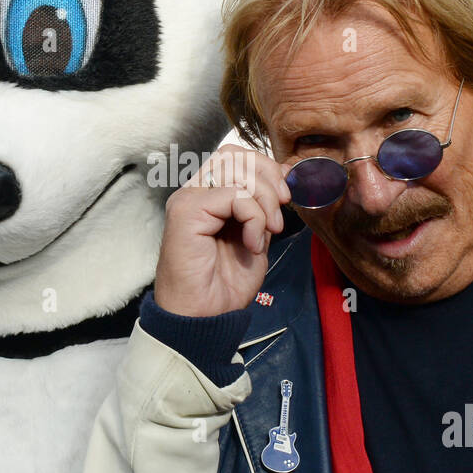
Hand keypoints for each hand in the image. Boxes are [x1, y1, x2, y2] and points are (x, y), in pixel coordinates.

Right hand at [154, 144, 292, 317]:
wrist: (203, 317)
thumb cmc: (224, 284)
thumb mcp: (256, 237)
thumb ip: (264, 208)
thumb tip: (286, 175)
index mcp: (207, 196)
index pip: (236, 157)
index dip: (266, 168)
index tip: (286, 194)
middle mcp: (194, 192)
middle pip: (234, 155)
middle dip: (268, 176)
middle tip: (283, 207)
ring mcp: (188, 199)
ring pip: (235, 170)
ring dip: (264, 198)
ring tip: (269, 230)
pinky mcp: (186, 211)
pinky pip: (233, 195)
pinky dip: (254, 218)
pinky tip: (253, 244)